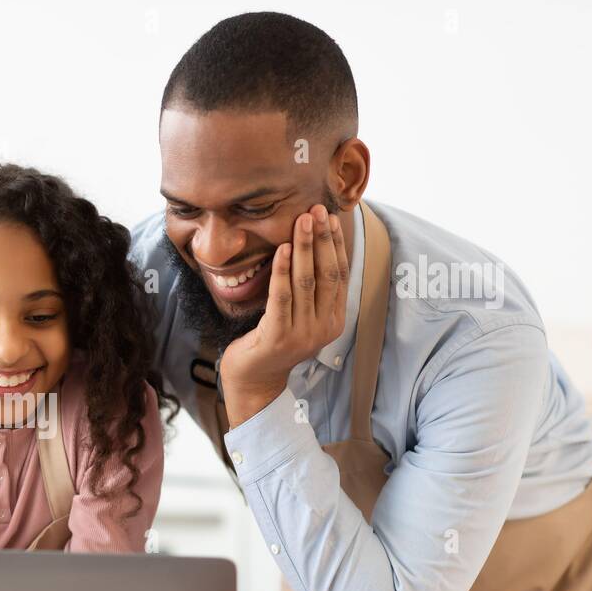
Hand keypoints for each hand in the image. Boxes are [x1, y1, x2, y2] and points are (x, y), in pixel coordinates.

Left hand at [219, 204, 348, 427]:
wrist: (253, 380)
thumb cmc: (272, 340)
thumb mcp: (299, 315)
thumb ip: (309, 291)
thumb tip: (314, 247)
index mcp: (333, 321)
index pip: (339, 275)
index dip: (335, 244)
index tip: (330, 217)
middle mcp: (322, 328)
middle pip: (326, 274)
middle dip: (321, 239)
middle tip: (316, 210)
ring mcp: (301, 335)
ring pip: (306, 282)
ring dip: (304, 248)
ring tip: (300, 221)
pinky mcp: (277, 337)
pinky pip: (282, 297)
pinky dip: (283, 271)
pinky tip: (283, 249)